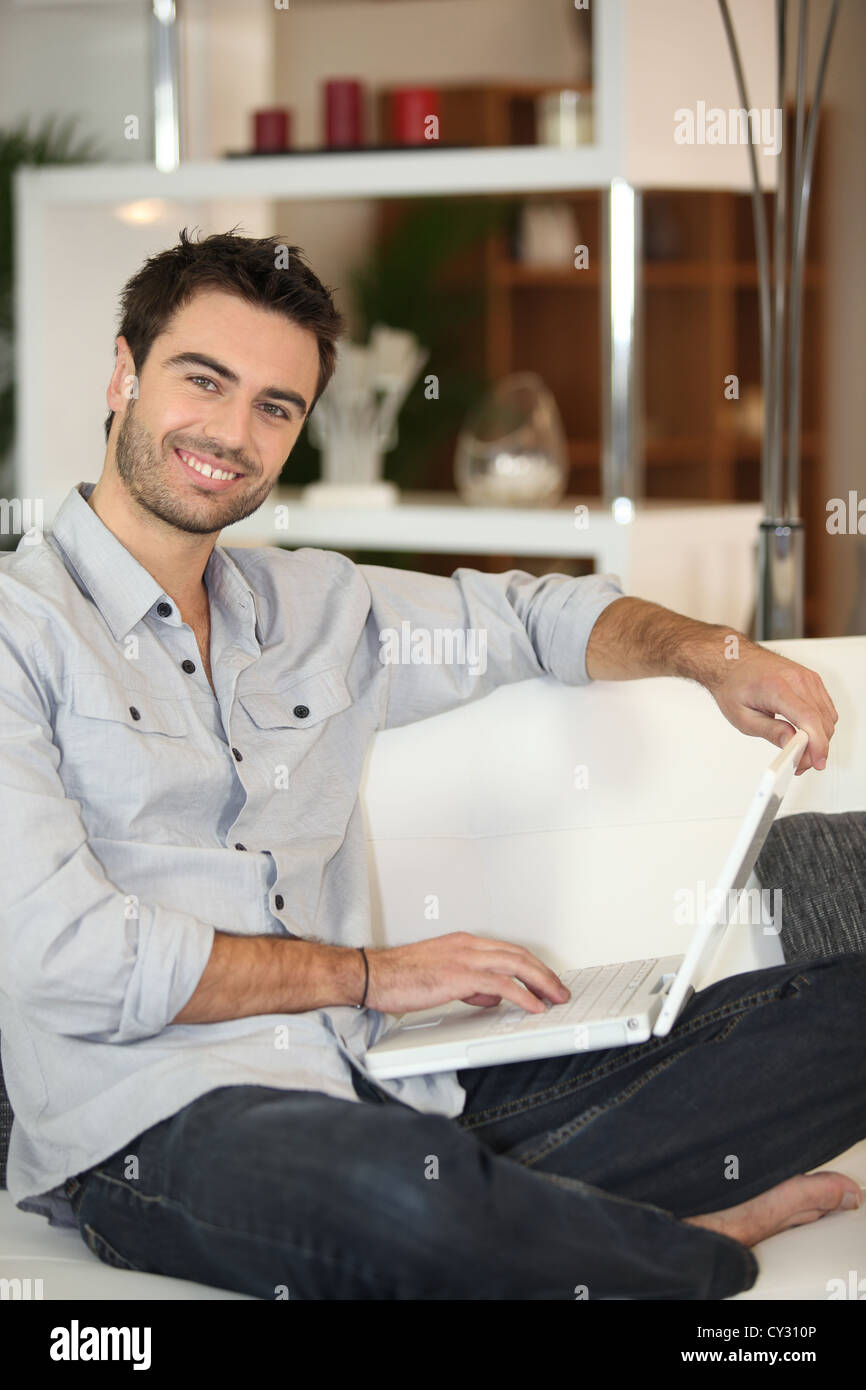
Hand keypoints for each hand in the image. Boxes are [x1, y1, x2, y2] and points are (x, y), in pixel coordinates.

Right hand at [364, 932, 570, 1016]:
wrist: (373, 975)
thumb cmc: (399, 977)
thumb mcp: (440, 977)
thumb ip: (468, 984)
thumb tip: (490, 996)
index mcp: (462, 943)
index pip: (507, 950)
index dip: (531, 965)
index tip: (544, 980)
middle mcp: (467, 945)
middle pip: (518, 954)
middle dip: (543, 973)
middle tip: (559, 990)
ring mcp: (464, 958)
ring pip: (516, 965)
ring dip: (541, 982)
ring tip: (554, 998)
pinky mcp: (459, 976)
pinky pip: (501, 985)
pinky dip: (523, 995)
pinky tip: (533, 1006)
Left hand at [703, 640, 837, 774]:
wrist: (731, 660)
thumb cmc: (733, 684)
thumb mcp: (743, 717)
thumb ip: (770, 731)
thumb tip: (792, 744)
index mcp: (777, 687)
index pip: (808, 720)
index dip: (817, 745)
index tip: (816, 762)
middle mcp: (797, 679)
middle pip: (822, 721)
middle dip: (816, 748)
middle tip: (798, 762)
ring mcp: (807, 677)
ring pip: (828, 716)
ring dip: (819, 737)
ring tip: (798, 749)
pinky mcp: (812, 679)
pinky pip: (826, 708)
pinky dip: (820, 724)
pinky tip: (804, 732)